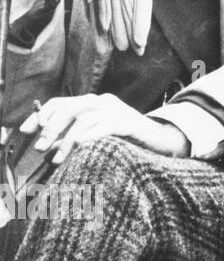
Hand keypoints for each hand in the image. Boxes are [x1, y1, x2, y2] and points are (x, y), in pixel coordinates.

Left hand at [18, 94, 190, 166]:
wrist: (162, 142)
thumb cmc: (126, 142)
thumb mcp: (97, 136)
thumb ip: (75, 136)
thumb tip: (46, 146)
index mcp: (94, 103)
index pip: (61, 103)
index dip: (41, 115)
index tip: (25, 131)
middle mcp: (105, 102)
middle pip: (70, 108)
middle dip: (51, 128)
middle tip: (40, 148)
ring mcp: (119, 110)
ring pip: (85, 119)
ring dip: (66, 140)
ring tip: (57, 158)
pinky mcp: (131, 123)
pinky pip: (106, 126)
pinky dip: (90, 136)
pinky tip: (79, 147)